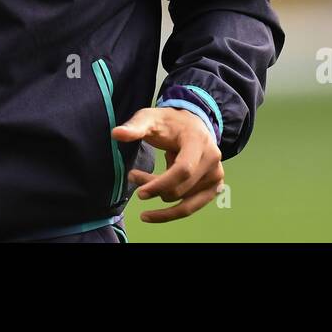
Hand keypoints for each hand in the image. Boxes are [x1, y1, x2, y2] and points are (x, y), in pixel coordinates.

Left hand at [112, 106, 223, 222]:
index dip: (160, 184)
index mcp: (199, 141)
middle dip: (154, 188)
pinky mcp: (215, 187)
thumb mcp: (150, 118)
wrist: (192, 124)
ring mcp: (216, 175)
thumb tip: (116, 134)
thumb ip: (134, 127)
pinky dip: (170, 213)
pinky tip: (152, 214)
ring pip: (184, 201)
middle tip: (133, 176)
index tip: (139, 193)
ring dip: (159, 198)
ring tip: (141, 188)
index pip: (182, 170)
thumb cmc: (169, 122)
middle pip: (181, 188)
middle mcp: (213, 160)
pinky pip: (191, 207)